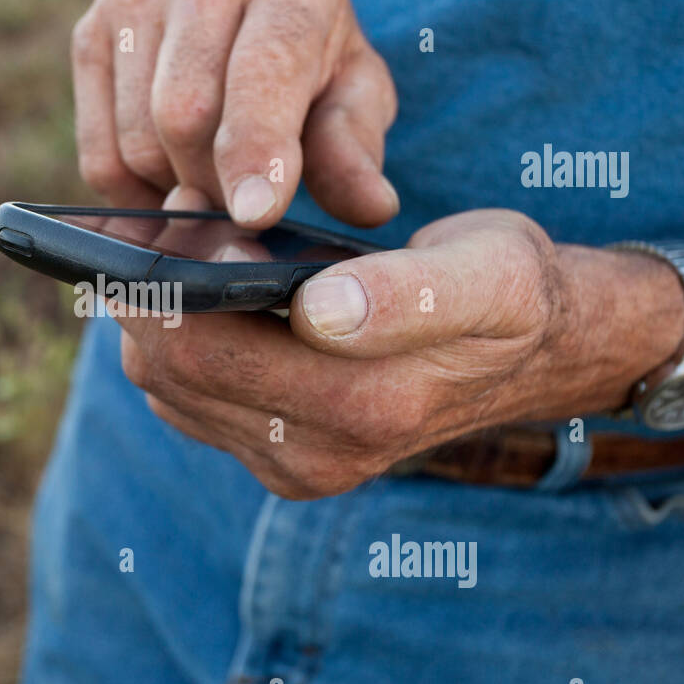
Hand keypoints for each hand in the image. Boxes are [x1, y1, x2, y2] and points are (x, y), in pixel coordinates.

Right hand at [72, 0, 398, 227]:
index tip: (256, 213)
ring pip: (139, 143)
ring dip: (176, 189)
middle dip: (216, 184)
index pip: (263, 69)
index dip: (258, 147)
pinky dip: (135, 193)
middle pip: (186, 116)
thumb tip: (373, 208)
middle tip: (246, 202)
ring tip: (212, 175)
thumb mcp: (353, 88)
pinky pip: (100, 155)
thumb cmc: (307, 51)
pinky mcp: (88, 32)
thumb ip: (354, 147)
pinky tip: (170, 177)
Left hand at [117, 210, 683, 498]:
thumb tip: (318, 311)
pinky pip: (188, 401)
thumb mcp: (488, 276)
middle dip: (150, 297)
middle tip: (168, 221)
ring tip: (189, 252)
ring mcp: (291, 463)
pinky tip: (206, 297)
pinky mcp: (276, 454)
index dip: (159, 285)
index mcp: (361, 409)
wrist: (534, 352)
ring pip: (167, 389)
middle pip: (169, 374)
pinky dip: (180, 345)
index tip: (160, 220)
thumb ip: (410, 296)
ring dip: (160, 321)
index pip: (199, 354)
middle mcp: (314, 456)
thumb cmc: (509, 293)